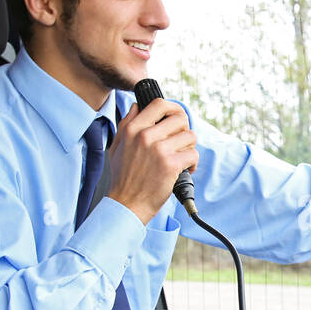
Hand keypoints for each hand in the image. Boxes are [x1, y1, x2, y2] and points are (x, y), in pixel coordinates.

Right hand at [106, 98, 198, 223]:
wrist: (126, 204)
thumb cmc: (123, 178)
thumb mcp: (117, 146)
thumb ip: (126, 124)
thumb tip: (137, 106)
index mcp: (133, 129)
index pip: (159, 104)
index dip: (173, 108)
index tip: (177, 118)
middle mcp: (145, 136)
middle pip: (180, 118)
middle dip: (184, 130)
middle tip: (181, 143)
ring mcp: (159, 150)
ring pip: (190, 136)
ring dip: (190, 148)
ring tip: (182, 158)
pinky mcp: (170, 165)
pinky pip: (193, 154)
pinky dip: (192, 164)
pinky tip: (184, 170)